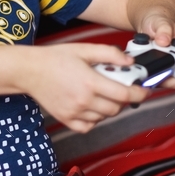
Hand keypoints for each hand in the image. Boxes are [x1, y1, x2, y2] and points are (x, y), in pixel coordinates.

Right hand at [23, 43, 147, 132]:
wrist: (29, 70)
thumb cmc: (56, 58)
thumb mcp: (85, 49)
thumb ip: (110, 54)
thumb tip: (130, 63)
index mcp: (90, 82)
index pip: (125, 95)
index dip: (140, 94)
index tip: (145, 90)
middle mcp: (83, 101)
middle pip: (117, 108)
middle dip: (124, 100)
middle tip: (120, 89)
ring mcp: (74, 112)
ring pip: (104, 117)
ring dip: (109, 108)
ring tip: (101, 94)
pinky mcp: (66, 119)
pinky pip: (89, 126)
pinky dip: (95, 119)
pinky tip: (91, 106)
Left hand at [140, 16, 174, 89]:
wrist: (146, 25)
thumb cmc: (158, 22)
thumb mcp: (160, 21)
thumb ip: (163, 28)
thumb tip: (163, 41)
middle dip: (174, 79)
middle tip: (162, 75)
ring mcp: (170, 69)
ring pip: (168, 82)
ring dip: (159, 78)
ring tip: (147, 67)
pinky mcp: (156, 74)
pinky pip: (153, 81)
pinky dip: (147, 76)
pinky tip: (140, 68)